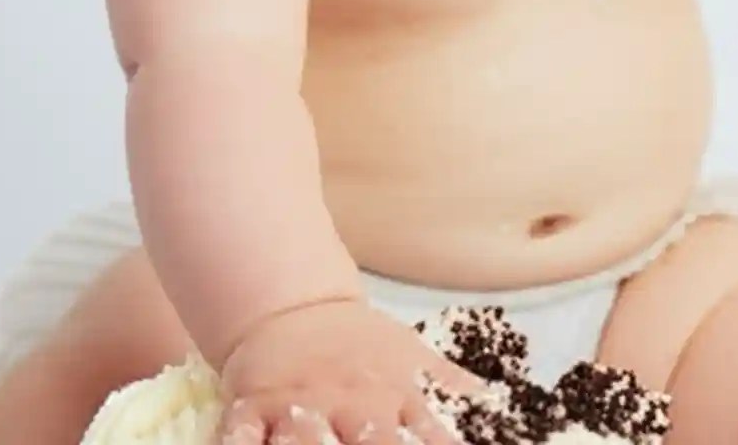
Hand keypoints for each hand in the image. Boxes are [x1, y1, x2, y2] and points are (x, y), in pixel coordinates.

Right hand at [218, 300, 477, 444]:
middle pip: (371, 444)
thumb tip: (497, 400)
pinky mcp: (252, 407)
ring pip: (303, 444)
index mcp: (390, 397)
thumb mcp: (410, 354)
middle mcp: (348, 404)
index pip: (425, 439)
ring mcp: (299, 406)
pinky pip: (240, 436)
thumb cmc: (356, 341)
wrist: (290, 306)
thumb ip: (450, 383)